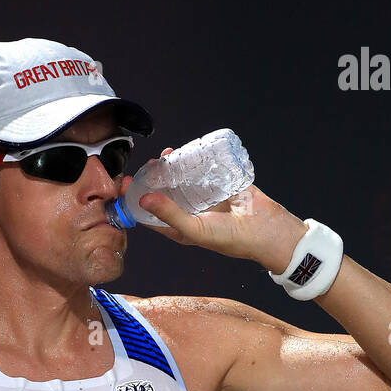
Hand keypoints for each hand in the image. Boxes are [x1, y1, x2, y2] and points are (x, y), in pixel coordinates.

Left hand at [133, 148, 308, 269]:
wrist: (265, 229)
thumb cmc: (230, 238)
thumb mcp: (195, 229)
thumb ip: (169, 214)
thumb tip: (143, 199)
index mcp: (179, 228)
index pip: (151, 214)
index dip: (136, 200)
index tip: (125, 184)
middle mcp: (188, 211)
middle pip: (164, 192)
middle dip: (153, 178)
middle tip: (147, 165)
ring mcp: (203, 196)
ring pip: (181, 178)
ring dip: (172, 166)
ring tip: (165, 155)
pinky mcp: (217, 182)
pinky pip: (201, 169)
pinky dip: (193, 160)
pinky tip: (186, 152)